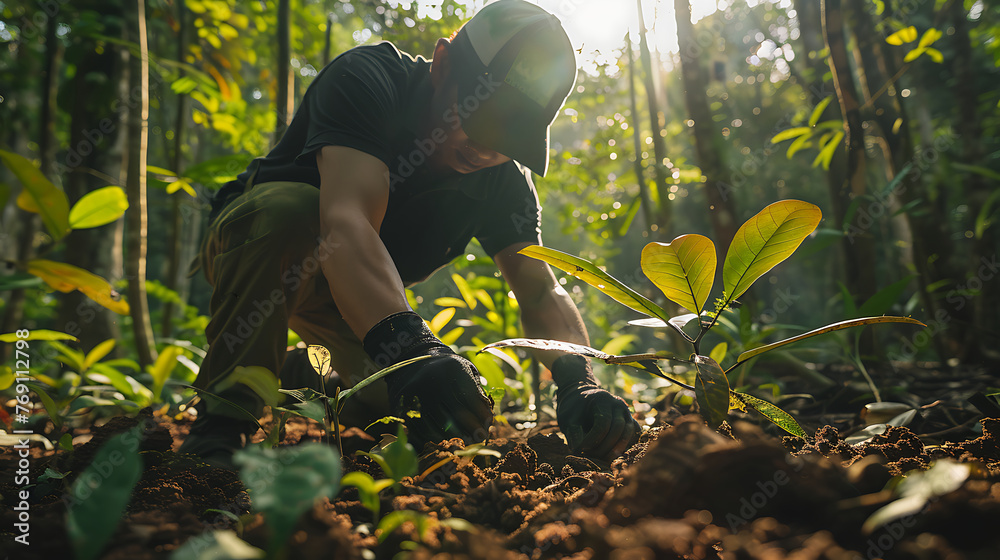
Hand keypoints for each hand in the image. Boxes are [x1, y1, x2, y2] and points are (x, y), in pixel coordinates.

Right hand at [363, 311, 492, 446]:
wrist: (413, 360)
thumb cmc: (448, 370)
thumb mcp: (465, 371)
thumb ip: (477, 392)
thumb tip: (487, 421)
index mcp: (452, 370)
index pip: (471, 399)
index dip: (481, 416)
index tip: (488, 427)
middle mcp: (432, 382)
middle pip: (455, 415)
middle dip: (471, 430)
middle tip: (480, 438)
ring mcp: (415, 395)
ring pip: (436, 426)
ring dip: (452, 438)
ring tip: (464, 441)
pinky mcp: (401, 406)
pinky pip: (417, 430)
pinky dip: (430, 439)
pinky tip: (442, 441)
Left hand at [552, 354, 639, 460]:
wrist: (582, 399)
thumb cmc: (573, 409)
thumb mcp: (568, 418)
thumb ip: (574, 434)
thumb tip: (579, 453)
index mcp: (602, 399)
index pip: (603, 422)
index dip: (593, 439)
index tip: (581, 450)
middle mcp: (618, 404)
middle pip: (618, 428)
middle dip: (605, 446)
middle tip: (592, 458)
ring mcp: (626, 412)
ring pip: (628, 433)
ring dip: (617, 449)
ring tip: (603, 461)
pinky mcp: (630, 421)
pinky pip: (634, 435)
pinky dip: (626, 446)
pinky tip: (613, 456)